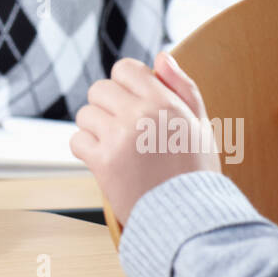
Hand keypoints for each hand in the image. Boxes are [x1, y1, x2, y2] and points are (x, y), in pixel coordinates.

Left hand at [71, 52, 220, 224]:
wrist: (189, 219)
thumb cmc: (195, 171)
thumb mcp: (200, 125)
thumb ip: (182, 87)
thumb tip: (161, 56)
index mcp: (164, 101)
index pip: (124, 68)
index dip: (125, 84)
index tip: (133, 103)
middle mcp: (140, 115)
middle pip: (99, 89)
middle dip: (108, 106)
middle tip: (124, 128)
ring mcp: (119, 138)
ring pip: (85, 114)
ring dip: (96, 129)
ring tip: (118, 147)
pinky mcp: (103, 162)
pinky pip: (77, 140)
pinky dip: (86, 150)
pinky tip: (107, 161)